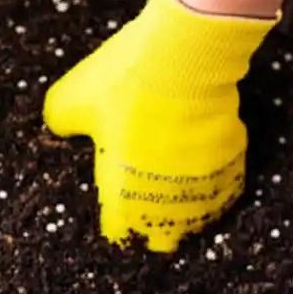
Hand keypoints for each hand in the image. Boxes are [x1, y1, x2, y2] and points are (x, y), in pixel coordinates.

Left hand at [43, 0, 277, 251]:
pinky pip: (226, 187)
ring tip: (184, 210)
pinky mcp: (231, 158)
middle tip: (151, 220)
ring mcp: (203, 182)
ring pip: (201, 220)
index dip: (117, 228)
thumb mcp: (72, 98)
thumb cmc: (124, 80)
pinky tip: (212, 182)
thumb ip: (61, 122)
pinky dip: (218, 188)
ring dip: (191, 216)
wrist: (185, 53)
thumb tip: (61, 130)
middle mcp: (166, 198)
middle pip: (165, 240)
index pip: (119, 234)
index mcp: (123, 193)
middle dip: (156, 233)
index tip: (116, 221)